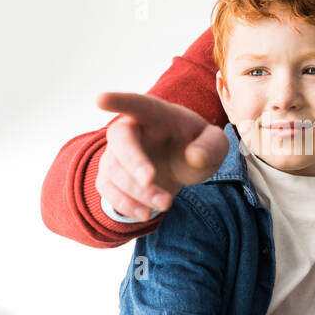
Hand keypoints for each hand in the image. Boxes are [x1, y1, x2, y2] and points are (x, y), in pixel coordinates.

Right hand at [95, 92, 229, 220]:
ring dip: (138, 192)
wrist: (180, 164)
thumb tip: (194, 157)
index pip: (136, 103)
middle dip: (133, 162)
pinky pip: (108, 191)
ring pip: (114, 171)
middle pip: (121, 141)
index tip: (100, 99)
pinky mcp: (110, 177)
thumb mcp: (215, 143)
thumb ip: (211, 146)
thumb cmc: (197, 146)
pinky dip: (126, 205)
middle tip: (150, 180)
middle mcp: (130, 130)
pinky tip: (146, 214)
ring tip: (166, 204)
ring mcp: (116, 154)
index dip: (118, 101)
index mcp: (155, 114)